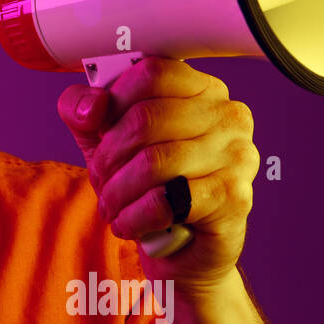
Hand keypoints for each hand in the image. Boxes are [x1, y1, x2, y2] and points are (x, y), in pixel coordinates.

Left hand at [56, 56, 258, 295]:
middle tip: (101, 181)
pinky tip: (130, 224)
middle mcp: (228, 116)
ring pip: (153, 162)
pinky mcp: (234, 196)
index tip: (101, 131)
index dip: (114, 102)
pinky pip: (166, 201)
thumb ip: (85, 109)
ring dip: (117, 192)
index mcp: (202, 90)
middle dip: (108, 157)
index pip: (152, 72)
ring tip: (112, 207)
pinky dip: (135, 217)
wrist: (182, 251)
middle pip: (146, 118)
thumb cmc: (147, 186)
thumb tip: (91, 105)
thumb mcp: (104, 139)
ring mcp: (238, 155)